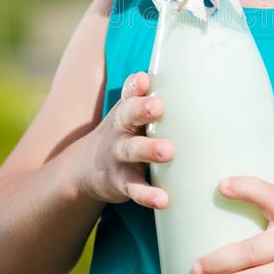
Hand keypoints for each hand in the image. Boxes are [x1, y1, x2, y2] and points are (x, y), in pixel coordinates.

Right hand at [75, 71, 172, 208]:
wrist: (87, 167)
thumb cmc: (127, 132)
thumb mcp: (132, 113)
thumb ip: (151, 97)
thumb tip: (186, 75)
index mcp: (126, 109)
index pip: (129, 92)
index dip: (136, 85)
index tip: (145, 80)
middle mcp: (120, 129)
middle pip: (128, 116)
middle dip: (142, 110)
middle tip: (158, 106)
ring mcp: (118, 155)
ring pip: (132, 150)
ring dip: (149, 150)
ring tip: (168, 151)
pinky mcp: (120, 181)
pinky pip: (135, 188)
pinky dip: (148, 194)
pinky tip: (163, 199)